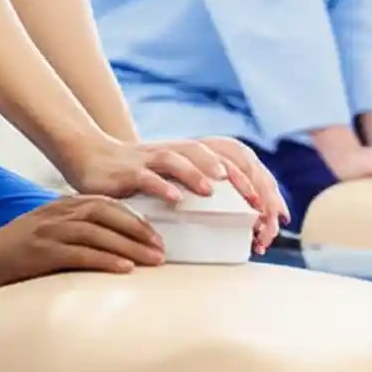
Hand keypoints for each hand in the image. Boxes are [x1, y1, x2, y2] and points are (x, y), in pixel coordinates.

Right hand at [0, 195, 164, 294]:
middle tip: (162, 249)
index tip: (156, 235)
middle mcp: (58, 214)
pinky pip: (80, 254)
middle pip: (108, 214)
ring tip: (152, 261)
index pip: (106, 205)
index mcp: (61, 206)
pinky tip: (124, 269)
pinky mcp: (40, 253)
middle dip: (139, 230)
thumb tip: (111, 245)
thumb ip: (75, 231)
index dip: (134, 218)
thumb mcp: (47, 231)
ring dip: (129, 247)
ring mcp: (48, 232)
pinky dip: (105, 260)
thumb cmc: (15, 251)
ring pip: (98, 233)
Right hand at [59, 135, 285, 253]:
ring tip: (215, 191)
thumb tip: (249, 220)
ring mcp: (154, 157)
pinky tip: (176, 199)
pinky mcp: (131, 170)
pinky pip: (150, 176)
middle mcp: (180, 151)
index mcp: (197, 153)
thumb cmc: (144, 179)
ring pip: (182, 158)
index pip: (238, 159)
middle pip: (217, 157)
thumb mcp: (178, 181)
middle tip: (257, 205)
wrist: (95, 160)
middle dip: (240, 181)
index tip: (277, 212)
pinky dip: (164, 186)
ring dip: (200, 173)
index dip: (262, 181)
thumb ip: (208, 193)